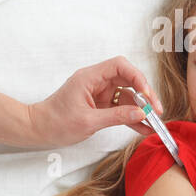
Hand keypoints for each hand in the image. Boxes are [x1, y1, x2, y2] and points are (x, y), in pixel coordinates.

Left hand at [26, 55, 164, 147]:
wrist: (38, 130)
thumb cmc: (56, 122)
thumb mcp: (88, 121)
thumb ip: (116, 116)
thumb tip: (141, 113)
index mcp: (90, 77)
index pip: (120, 66)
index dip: (137, 77)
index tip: (147, 95)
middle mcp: (97, 81)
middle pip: (128, 80)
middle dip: (144, 95)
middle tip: (156, 111)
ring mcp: (100, 93)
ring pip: (127, 95)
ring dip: (141, 109)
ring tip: (154, 123)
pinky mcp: (101, 105)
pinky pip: (121, 108)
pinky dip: (132, 117)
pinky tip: (144, 127)